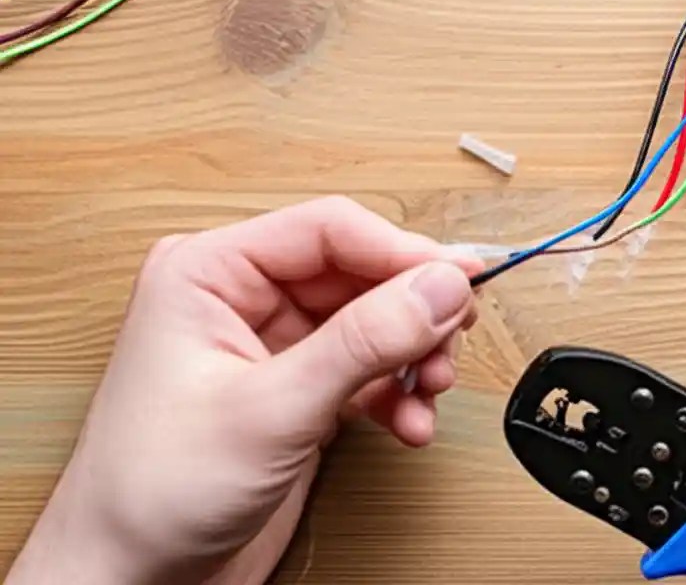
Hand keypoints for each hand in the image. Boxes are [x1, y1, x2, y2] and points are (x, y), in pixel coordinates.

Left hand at [7, 197, 481, 584]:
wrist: (130, 580)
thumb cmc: (150, 495)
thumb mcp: (271, 410)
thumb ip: (364, 341)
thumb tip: (439, 286)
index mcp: (209, 273)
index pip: (329, 230)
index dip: (402, 253)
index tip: (459, 283)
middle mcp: (240, 299)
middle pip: (360, 273)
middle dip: (413, 314)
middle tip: (449, 345)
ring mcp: (270, 346)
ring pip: (373, 320)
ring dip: (412, 356)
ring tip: (428, 392)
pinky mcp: (294, 389)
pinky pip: (367, 368)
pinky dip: (397, 393)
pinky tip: (408, 423)